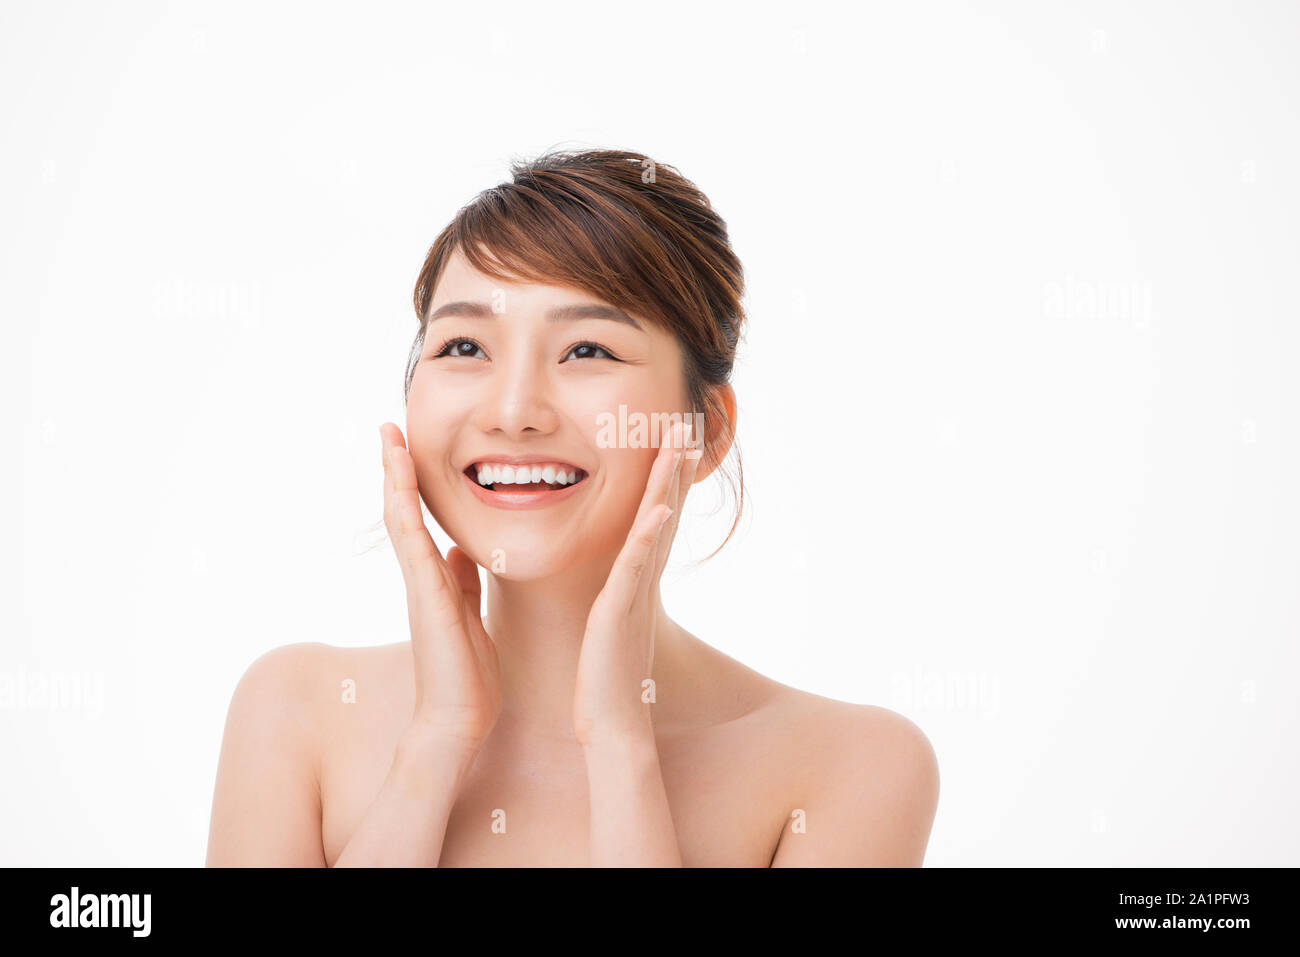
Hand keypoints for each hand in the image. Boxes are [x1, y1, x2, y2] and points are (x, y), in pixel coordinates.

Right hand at [380, 423, 501, 749]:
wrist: (458, 719)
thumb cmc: (467, 675)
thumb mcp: (471, 615)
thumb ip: (463, 583)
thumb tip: (459, 552)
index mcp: (436, 580)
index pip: (421, 521)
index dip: (414, 484)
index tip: (410, 448)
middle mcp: (421, 577)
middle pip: (403, 511)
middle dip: (397, 469)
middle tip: (390, 427)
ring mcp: (419, 585)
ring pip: (400, 519)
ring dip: (395, 477)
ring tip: (389, 437)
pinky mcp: (425, 596)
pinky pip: (411, 543)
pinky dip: (405, 510)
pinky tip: (401, 482)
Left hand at [572, 420, 702, 746]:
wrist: (610, 721)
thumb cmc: (603, 677)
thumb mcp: (607, 622)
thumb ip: (611, 594)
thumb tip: (609, 580)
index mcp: (633, 578)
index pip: (653, 518)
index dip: (664, 480)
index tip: (671, 442)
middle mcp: (641, 579)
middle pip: (665, 512)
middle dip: (674, 469)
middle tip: (685, 425)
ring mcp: (634, 592)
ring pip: (656, 528)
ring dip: (668, 486)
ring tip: (679, 447)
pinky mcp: (620, 610)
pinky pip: (637, 566)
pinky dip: (649, 536)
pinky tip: (657, 508)